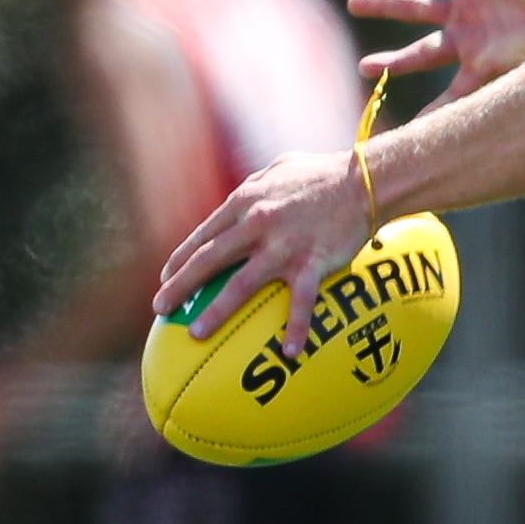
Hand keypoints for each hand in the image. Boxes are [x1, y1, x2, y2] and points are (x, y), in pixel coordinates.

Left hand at [154, 144, 373, 352]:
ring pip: (240, 284)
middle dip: (180, 286)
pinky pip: (301, 302)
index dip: (180, 259)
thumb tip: (240, 201)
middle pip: (208, 260)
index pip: (203, 235)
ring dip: (215, 311)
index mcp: (245, 201)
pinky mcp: (312, 262)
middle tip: (160, 309)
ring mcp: (283, 246)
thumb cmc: (322, 173)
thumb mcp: (277, 170)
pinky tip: (290, 353)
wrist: (364, 181)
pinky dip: (295, 328)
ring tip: (196, 334)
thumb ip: (253, 187)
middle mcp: (257, 224)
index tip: (166, 277)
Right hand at [349, 0, 524, 97]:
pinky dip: (433, 113)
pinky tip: (416, 128)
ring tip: (364, 66)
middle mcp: (468, 13)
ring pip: (422, 53)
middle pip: (416, 8)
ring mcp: (472, 43)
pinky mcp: (483, 69)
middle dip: (386, 4)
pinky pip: (451, 95)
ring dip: (394, 61)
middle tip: (351, 1)